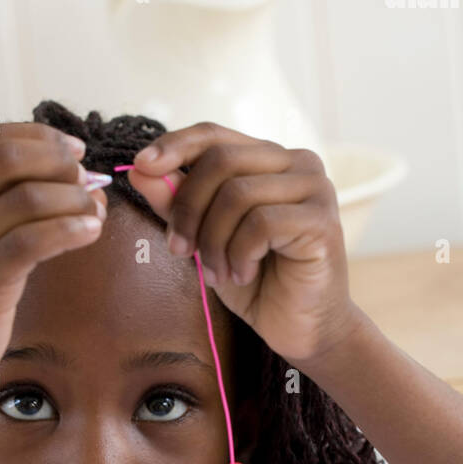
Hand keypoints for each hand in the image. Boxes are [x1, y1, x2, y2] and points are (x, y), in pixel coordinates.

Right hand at [0, 122, 107, 407]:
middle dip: (59, 164)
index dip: (42, 138)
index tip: (75, 151)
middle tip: (88, 184)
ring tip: (96, 212)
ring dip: (73, 199)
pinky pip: (30, 243)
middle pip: (9, 159)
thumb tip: (73, 179)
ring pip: (25, 199)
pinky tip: (90, 232)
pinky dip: (68, 230)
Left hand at [122, 121, 358, 364]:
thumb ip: (178, 204)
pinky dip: (240, 255)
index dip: (175, 145)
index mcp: (268, 160)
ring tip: (217, 273)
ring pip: (237, 194)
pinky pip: (260, 224)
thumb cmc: (257, 282)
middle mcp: (297, 163)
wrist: (301, 328)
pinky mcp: (322, 221)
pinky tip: (245, 274)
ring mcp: (314, 189)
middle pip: (221, 160)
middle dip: (188, 208)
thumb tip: (140, 169)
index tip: (140, 166)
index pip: (215, 135)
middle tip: (179, 250)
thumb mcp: (205, 240)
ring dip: (213, 241)